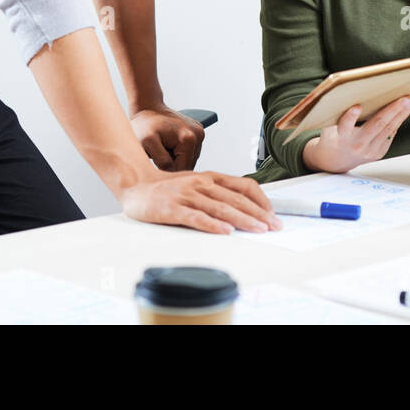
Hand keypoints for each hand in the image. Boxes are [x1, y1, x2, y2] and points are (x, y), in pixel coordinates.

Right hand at [120, 169, 281, 234]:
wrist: (136, 185)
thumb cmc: (168, 188)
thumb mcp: (197, 185)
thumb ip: (218, 193)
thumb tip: (245, 208)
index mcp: (210, 178)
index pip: (244, 185)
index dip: (261, 200)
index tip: (273, 214)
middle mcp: (202, 184)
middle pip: (236, 199)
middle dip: (258, 214)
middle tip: (274, 226)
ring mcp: (187, 195)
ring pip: (221, 208)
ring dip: (243, 219)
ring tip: (258, 229)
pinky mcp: (172, 208)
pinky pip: (196, 217)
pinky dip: (212, 224)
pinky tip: (225, 231)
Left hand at [130, 105, 203, 170]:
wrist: (148, 108)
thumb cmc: (144, 126)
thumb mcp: (147, 143)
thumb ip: (161, 160)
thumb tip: (173, 170)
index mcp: (189, 139)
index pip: (183, 169)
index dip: (169, 172)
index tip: (157, 165)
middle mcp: (198, 135)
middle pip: (188, 165)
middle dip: (173, 163)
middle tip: (159, 153)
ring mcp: (199, 133)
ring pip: (189, 159)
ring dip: (176, 158)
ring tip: (164, 147)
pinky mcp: (197, 132)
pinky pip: (189, 151)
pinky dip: (179, 151)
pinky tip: (169, 144)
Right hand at [302, 95, 409, 173]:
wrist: (338, 159)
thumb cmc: (335, 136)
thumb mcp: (331, 124)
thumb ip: (340, 113)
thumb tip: (351, 92)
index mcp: (342, 137)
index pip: (345, 126)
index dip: (350, 117)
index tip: (356, 107)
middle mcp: (357, 145)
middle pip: (376, 125)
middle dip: (392, 110)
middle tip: (404, 99)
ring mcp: (370, 151)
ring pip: (388, 129)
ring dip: (400, 114)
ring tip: (409, 102)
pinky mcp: (379, 153)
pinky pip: (390, 134)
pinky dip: (398, 121)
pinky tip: (404, 111)